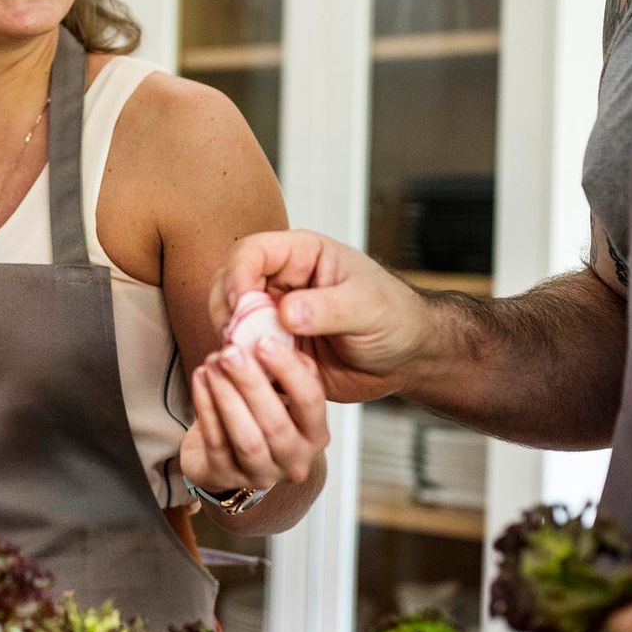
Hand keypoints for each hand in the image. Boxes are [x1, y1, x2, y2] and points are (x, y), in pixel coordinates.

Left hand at [179, 337, 328, 493]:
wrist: (229, 457)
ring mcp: (260, 474)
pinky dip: (206, 407)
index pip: (311, 402)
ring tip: (212, 363)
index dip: (289, 371)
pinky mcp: (225, 477)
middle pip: (275, 422)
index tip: (265, 342)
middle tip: (231, 352)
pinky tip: (200, 379)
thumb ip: (280, 364)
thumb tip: (268, 328)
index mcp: (315, 433)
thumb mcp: (279, 390)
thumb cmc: (258, 415)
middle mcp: (294, 460)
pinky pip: (215, 441)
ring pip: (245, 437)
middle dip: (251, 382)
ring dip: (226, 395)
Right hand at [209, 229, 427, 403]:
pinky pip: (247, 355)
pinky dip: (246, 367)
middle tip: (237, 340)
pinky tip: (259, 379)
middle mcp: (281, 283)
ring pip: (231, 322)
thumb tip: (287, 313)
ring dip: (233, 343)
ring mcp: (274, 317)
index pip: (252, 252)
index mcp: (302, 256)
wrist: (405, 358)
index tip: (241, 306)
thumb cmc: (395, 318)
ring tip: (251, 362)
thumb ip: (328, 308)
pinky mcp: (275, 349)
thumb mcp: (368, 308)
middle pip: (228, 285)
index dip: (238, 276)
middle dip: (226, 312)